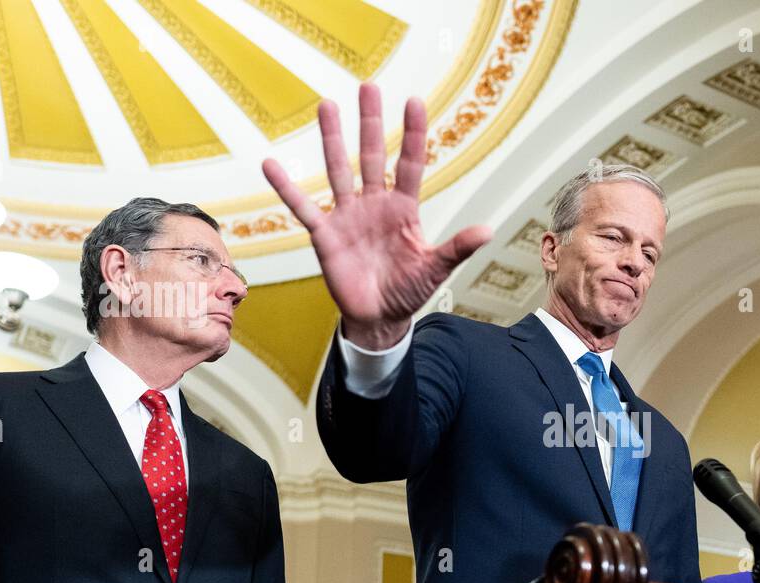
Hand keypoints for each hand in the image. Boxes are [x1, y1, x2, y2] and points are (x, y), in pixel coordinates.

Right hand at [262, 84, 492, 349]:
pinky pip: (303, 207)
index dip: (413, 134)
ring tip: (326, 106)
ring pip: (339, 170)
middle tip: (368, 87)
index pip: (410, 164)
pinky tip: (271, 164)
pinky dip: (287, 188)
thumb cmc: (408, 291)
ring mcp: (348, 216)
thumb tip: (488, 231)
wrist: (379, 319)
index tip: (414, 101)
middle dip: (370, 122)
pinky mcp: (325, 235)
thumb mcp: (435, 269)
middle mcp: (375, 205)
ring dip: (332, 140)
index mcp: (404, 209)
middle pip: (372, 155)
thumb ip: (457, 248)